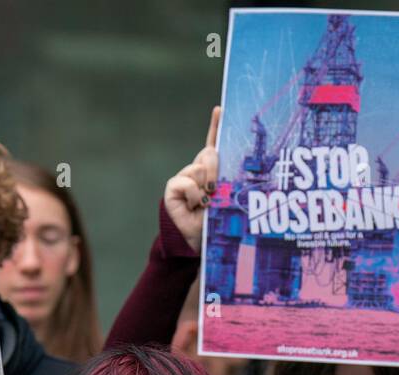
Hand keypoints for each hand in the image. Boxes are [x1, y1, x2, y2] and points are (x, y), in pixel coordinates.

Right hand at [164, 106, 220, 253]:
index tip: (221, 109)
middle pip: (209, 154)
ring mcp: (184, 178)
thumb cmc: (215, 221)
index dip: (215, 126)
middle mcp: (197, 171)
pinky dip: (194, 194)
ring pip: (198, 168)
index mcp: (211, 171)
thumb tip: (213, 158)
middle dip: (215, 170)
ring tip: (205, 203)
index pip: (213, 145)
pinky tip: (194, 205)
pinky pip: (186, 182)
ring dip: (205, 187)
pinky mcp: (173, 187)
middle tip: (216, 190)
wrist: (196, 240)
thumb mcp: (225, 198)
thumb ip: (223, 179)